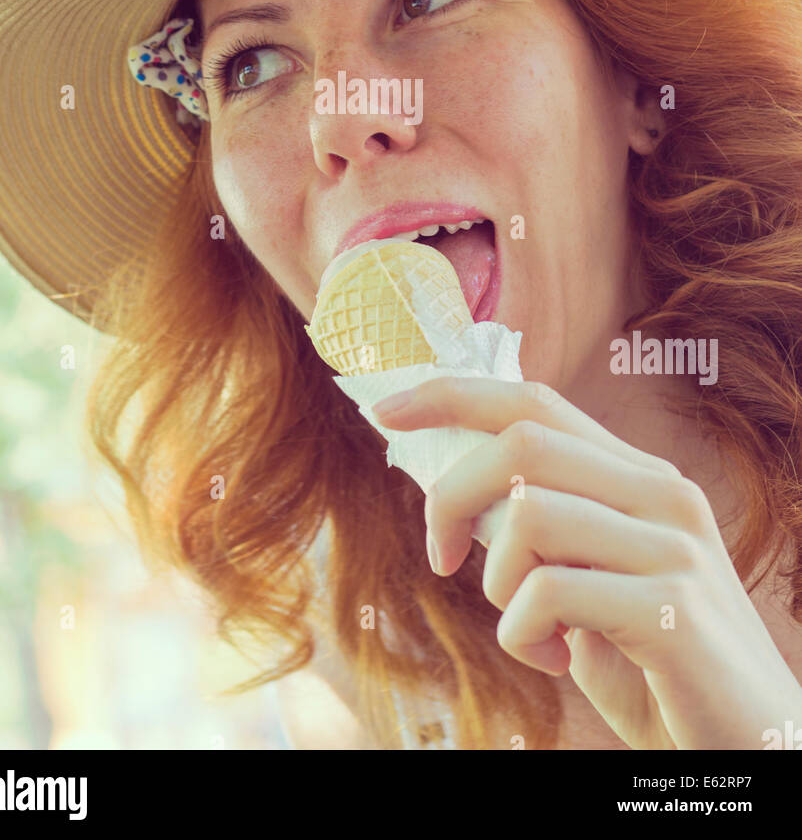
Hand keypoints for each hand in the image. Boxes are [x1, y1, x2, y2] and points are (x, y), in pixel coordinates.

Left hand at [373, 375, 801, 749]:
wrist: (752, 744)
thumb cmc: (656, 665)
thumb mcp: (592, 581)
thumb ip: (544, 531)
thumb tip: (451, 490)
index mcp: (639, 477)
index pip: (535, 401)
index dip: (453, 396)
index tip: (388, 412)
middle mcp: (662, 494)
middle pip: (522, 441)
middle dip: (451, 494)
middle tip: (442, 557)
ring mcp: (673, 547)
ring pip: (529, 512)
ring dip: (497, 580)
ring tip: (530, 628)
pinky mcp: (671, 609)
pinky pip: (548, 592)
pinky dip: (523, 633)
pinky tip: (555, 659)